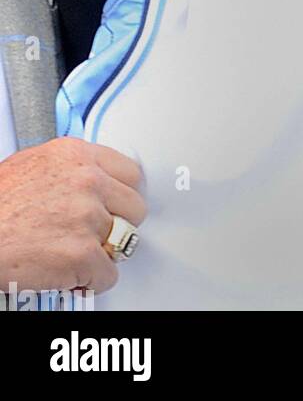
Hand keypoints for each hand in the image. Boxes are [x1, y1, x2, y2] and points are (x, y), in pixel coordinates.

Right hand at [0, 137, 144, 292]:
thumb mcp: (33, 164)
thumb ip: (70, 169)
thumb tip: (91, 180)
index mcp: (77, 155)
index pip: (131, 173)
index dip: (124, 195)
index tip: (118, 206)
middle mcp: (88, 182)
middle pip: (135, 208)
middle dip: (118, 225)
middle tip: (99, 234)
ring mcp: (88, 218)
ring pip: (124, 242)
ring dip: (105, 253)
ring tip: (82, 254)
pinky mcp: (82, 254)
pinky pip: (108, 275)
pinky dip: (92, 281)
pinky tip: (73, 276)